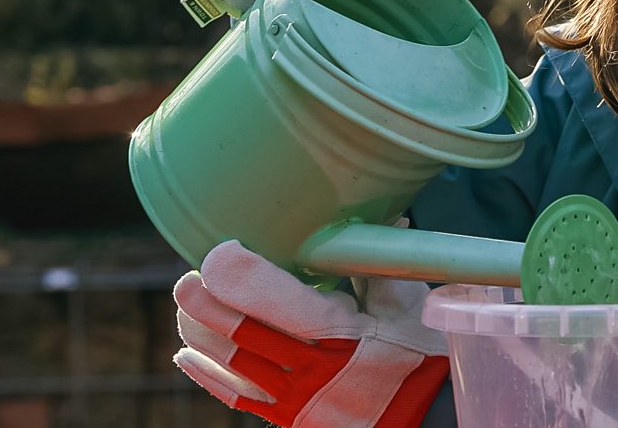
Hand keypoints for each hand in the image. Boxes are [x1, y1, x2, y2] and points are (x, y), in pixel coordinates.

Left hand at [172, 240, 448, 427]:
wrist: (430, 420)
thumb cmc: (423, 356)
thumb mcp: (410, 305)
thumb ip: (380, 263)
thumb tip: (384, 210)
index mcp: (344, 332)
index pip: (276, 302)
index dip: (238, 275)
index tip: (220, 252)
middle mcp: (316, 369)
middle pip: (242, 334)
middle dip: (206, 304)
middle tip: (187, 279)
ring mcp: (301, 400)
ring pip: (233, 366)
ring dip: (201, 334)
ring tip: (187, 306)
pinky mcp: (293, 419)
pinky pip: (239, 399)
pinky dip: (209, 376)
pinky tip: (188, 354)